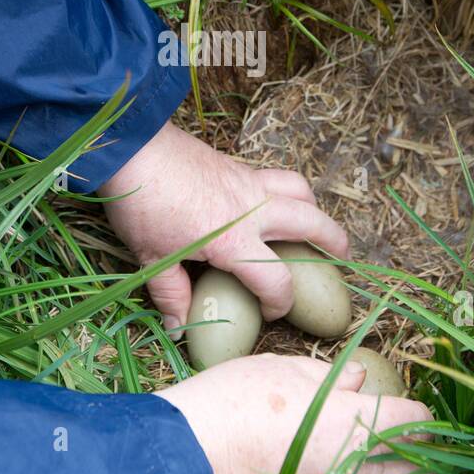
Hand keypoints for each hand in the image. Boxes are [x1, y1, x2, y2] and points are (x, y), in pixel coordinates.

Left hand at [99, 122, 347, 329]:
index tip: (270, 312)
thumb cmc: (141, 204)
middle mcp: (252, 208)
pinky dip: (285, 190)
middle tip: (340, 259)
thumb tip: (179, 327)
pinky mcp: (236, 165)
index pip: (277, 280)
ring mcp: (247, 181)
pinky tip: (269, 204)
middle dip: (333, 243)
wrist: (132, 146)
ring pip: (300, 189)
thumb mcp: (152, 258)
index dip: (280, 302)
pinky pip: (275, 176)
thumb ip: (171, 294)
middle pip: (311, 223)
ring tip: (314, 224)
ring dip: (314, 208)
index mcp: (234, 239)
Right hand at [157, 354, 429, 473]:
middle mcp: (355, 467)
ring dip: (383, 466)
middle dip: (408, 445)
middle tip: (388, 427)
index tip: (398, 399)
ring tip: (360, 444)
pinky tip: (329, 458)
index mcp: (356, 424)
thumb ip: (332, 377)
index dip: (412, 406)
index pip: (416, 419)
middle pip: (413, 464)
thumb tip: (360, 378)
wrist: (194, 452)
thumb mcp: (285, 372)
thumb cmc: (237, 402)